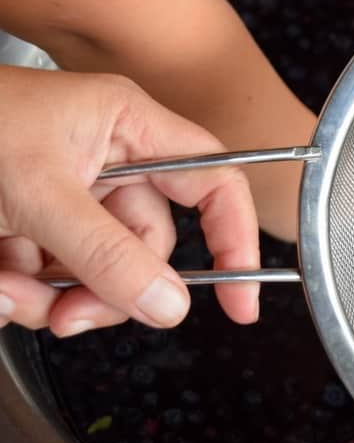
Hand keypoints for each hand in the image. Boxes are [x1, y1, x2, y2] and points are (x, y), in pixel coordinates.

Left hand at [0, 67, 260, 336]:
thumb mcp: (38, 194)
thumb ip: (108, 255)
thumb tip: (170, 306)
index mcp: (130, 126)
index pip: (216, 181)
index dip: (236, 237)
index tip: (240, 299)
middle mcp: (109, 157)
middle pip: (148, 242)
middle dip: (109, 286)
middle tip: (72, 316)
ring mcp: (70, 190)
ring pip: (97, 266)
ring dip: (54, 294)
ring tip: (6, 288)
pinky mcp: (32, 218)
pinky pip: (53, 271)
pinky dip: (22, 288)